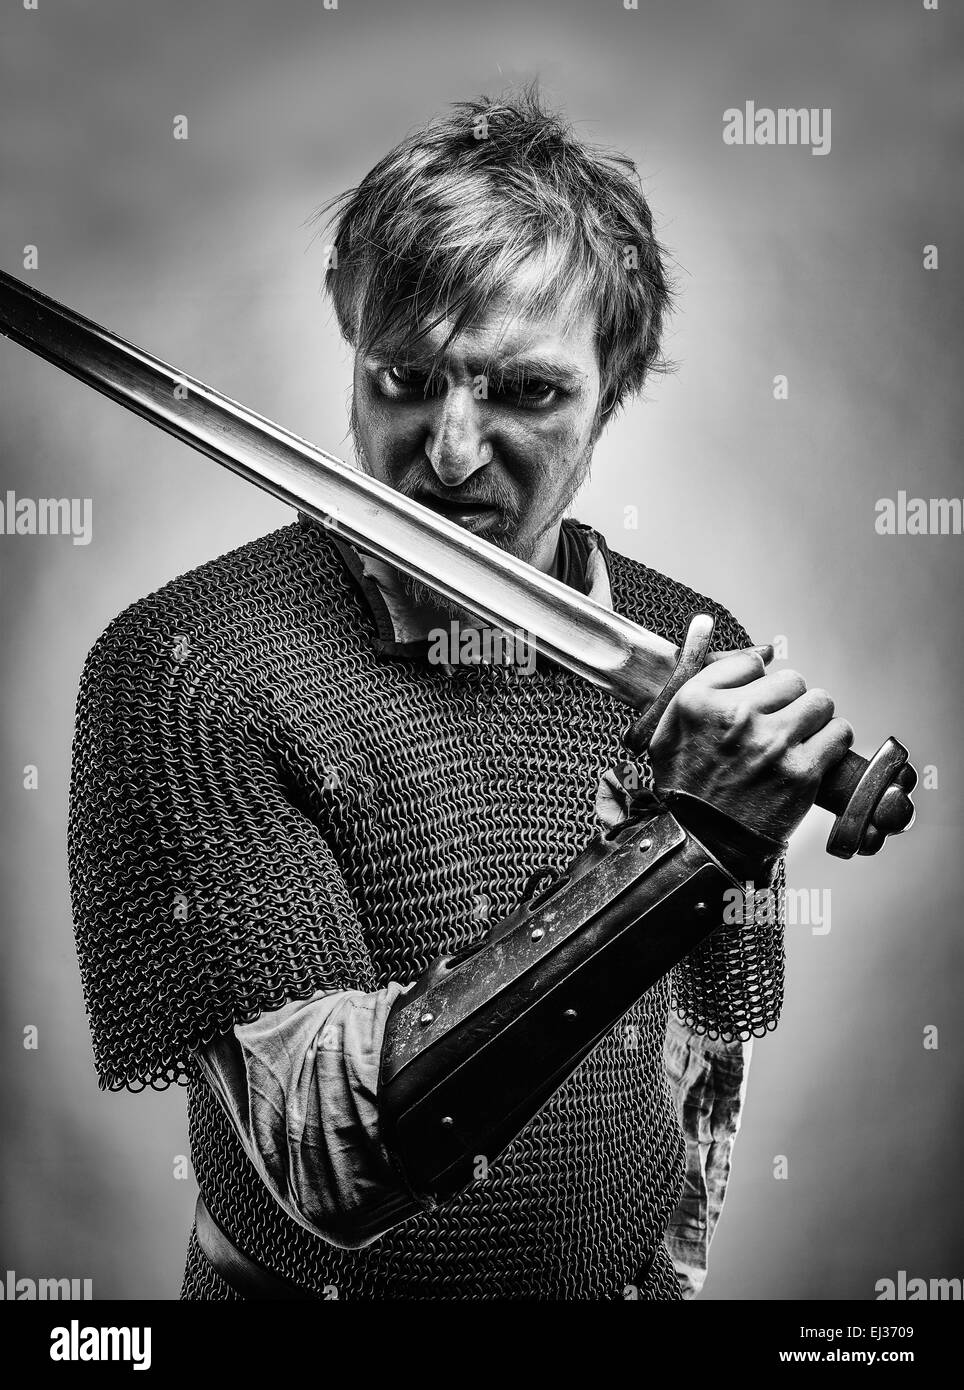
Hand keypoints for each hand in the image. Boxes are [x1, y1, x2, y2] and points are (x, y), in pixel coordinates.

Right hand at [647, 651, 854, 843]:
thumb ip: (704, 684)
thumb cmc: (686, 789)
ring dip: (814, 718)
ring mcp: (772, 743)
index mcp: (698, 701)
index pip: (750, 663)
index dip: (756, 685)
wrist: (702, 843)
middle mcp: (737, 716)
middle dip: (788, 701)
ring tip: (799, 739)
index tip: (754, 702)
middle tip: (777, 725)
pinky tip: (816, 754)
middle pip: (790, 680)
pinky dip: (833, 741)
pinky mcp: (801, 771)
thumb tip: (760, 654)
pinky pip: (839, 733)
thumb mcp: (668, 730)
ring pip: (820, 701)